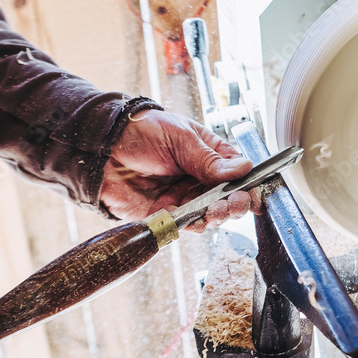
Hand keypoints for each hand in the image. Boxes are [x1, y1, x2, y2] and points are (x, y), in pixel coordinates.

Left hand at [101, 110, 257, 231]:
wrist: (103, 148)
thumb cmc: (142, 132)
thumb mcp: (180, 138)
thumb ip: (209, 159)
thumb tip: (242, 169)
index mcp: (209, 155)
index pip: (238, 173)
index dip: (248, 185)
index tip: (254, 193)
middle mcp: (200, 179)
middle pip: (228, 199)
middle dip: (235, 204)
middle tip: (236, 202)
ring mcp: (184, 198)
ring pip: (210, 216)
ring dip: (217, 216)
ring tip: (217, 210)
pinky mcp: (166, 215)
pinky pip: (185, 226)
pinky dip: (192, 224)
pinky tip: (193, 218)